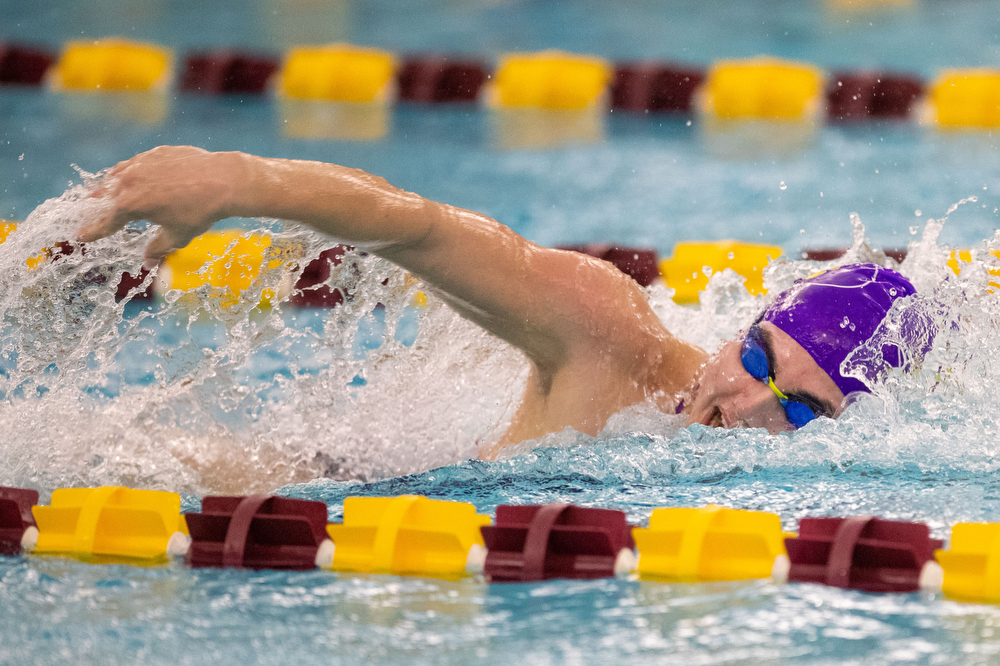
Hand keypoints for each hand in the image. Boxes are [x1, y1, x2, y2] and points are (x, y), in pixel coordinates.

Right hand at [77, 145, 244, 265]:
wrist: (223, 180)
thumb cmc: (200, 211)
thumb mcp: (177, 235)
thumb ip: (158, 249)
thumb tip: (148, 263)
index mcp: (129, 204)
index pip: (105, 222)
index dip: (93, 231)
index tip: (82, 236)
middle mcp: (129, 181)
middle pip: (105, 195)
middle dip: (96, 205)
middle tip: (88, 211)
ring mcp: (141, 163)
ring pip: (117, 175)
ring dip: (110, 185)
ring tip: (104, 191)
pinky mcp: (155, 153)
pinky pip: (136, 163)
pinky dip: (129, 171)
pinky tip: (131, 174)